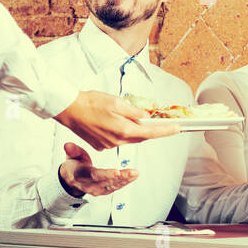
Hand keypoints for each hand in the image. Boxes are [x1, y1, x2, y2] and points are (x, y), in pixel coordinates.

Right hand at [54, 90, 178, 149]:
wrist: (69, 109)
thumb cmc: (90, 102)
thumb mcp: (117, 102)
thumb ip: (134, 111)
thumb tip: (146, 117)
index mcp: (123, 130)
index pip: (151, 132)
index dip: (166, 131)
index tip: (178, 129)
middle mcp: (117, 141)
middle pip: (141, 137)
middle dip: (151, 130)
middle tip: (162, 122)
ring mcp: (108, 145)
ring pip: (129, 138)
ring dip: (135, 130)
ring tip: (133, 117)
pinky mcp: (100, 145)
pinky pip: (117, 140)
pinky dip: (122, 132)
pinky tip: (116, 121)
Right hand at [57, 142, 135, 196]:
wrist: (71, 179)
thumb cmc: (74, 166)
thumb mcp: (71, 156)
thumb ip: (72, 151)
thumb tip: (68, 145)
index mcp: (82, 176)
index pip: (95, 176)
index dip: (106, 175)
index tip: (117, 172)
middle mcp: (90, 185)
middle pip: (107, 182)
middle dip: (121, 177)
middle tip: (132, 172)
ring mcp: (97, 190)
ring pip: (113, 186)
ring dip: (126, 180)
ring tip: (135, 173)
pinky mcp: (104, 191)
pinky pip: (115, 187)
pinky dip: (125, 182)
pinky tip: (133, 177)